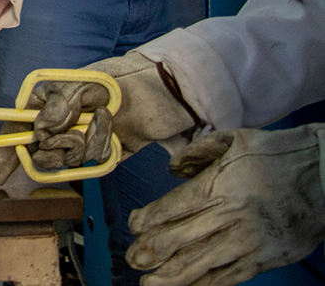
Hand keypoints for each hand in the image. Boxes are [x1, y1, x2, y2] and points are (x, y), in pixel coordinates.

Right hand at [0, 52, 198, 185]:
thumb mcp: (84, 84)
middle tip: (74, 133)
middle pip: (40, 151)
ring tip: (104, 124)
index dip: (6, 150)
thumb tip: (41, 130)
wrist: (159, 93)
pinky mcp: (97, 154)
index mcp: (46, 102)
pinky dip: (102, 151)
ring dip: (86, 145)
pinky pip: (90, 164)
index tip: (0, 171)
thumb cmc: (119, 81)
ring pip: (67, 160)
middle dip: (59, 146)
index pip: (17, 127)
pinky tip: (114, 138)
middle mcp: (58, 124)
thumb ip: (58, 104)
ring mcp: (77, 140)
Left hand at [126, 126, 324, 285]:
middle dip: (150, 252)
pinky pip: (228, 277)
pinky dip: (205, 285)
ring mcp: (248, 242)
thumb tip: (172, 170)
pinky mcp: (265, 259)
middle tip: (133, 259)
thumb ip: (197, 153)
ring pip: (200, 264)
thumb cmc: (278, 155)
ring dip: (170, 276)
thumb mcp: (233, 140)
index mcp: (219, 186)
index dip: (147, 221)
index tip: (134, 226)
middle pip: (179, 239)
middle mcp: (231, 217)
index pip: (171, 208)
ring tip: (149, 283)